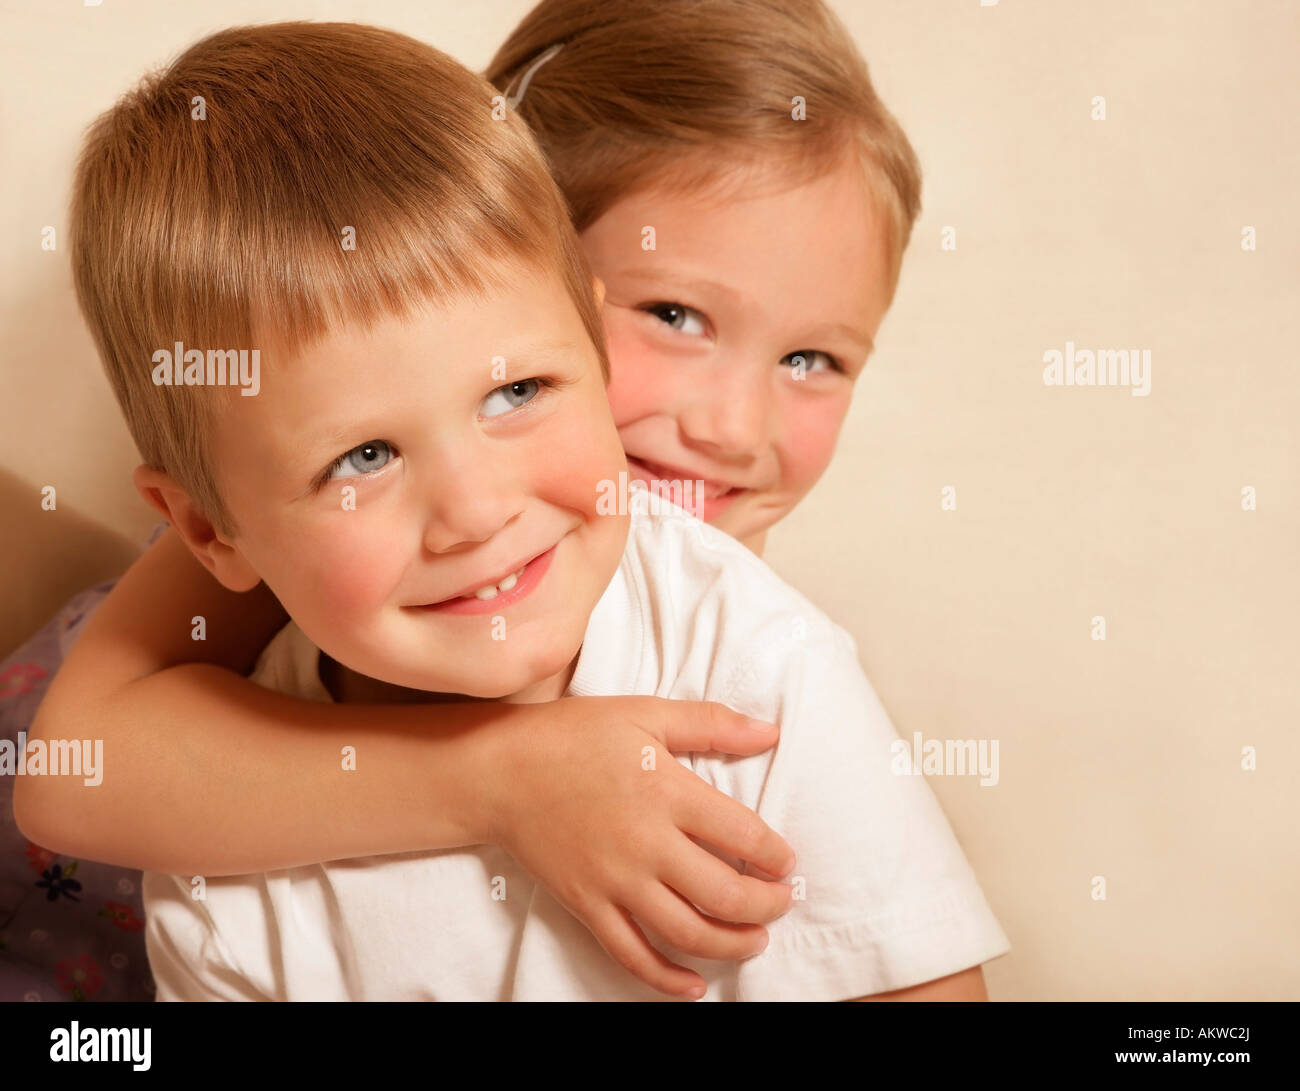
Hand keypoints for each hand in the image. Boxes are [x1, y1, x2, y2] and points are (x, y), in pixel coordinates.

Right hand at [479, 696, 794, 998]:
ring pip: (687, 931)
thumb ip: (711, 724)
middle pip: (724, 894)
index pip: (744, 837)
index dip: (776, 857)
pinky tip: (694, 985)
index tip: (787, 863)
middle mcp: (647, 844)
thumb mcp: (646, 714)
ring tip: (755, 941)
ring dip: (731, 945)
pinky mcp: (587, 905)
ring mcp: (615, 880)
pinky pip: (632, 954)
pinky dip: (667, 978)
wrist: (501, 770)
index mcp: (668, 792)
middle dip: (766, 907)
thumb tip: (771, 731)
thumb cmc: (574, 736)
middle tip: (781, 905)